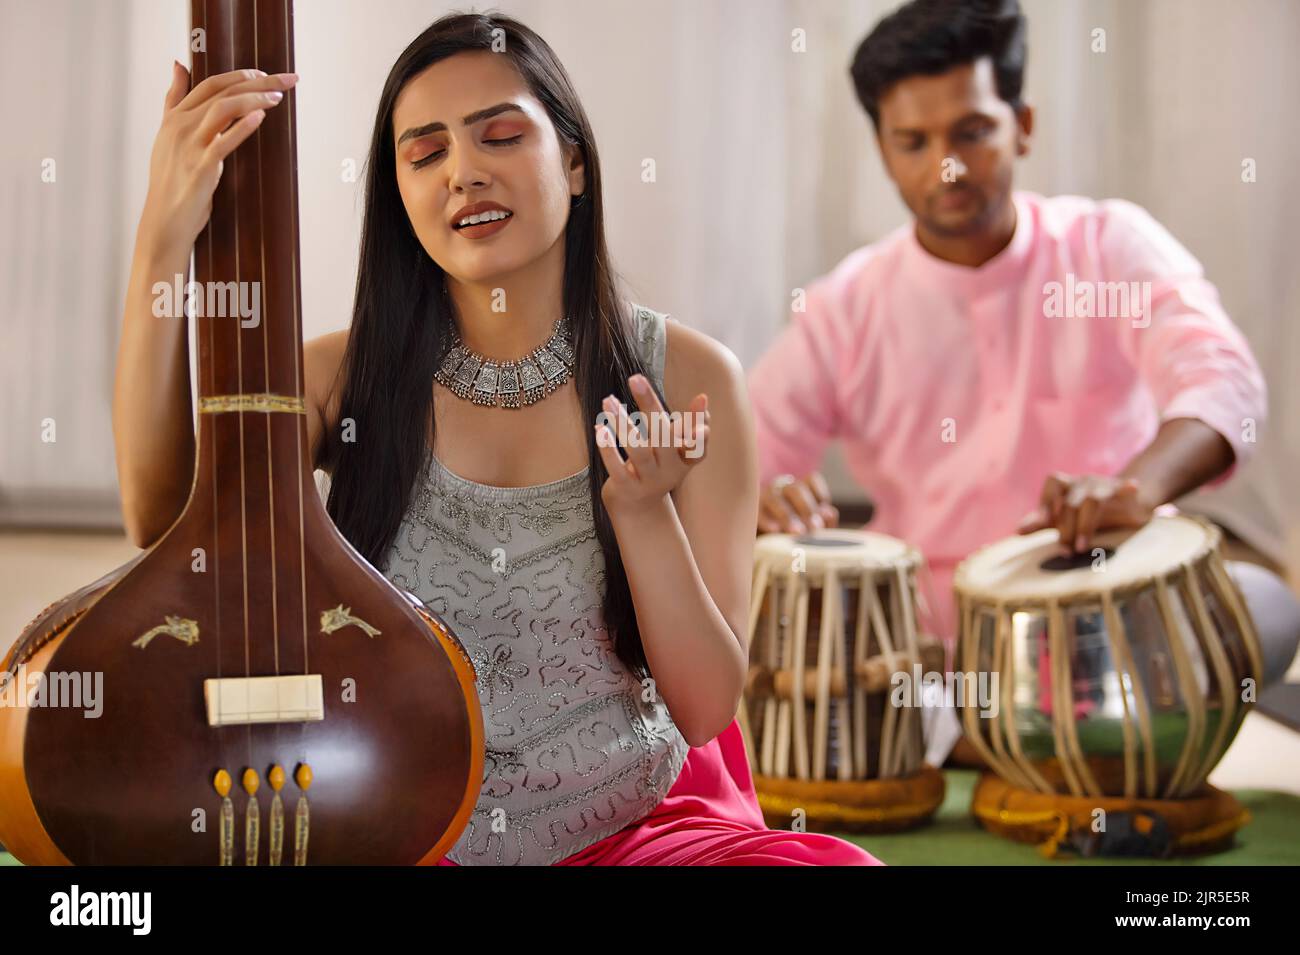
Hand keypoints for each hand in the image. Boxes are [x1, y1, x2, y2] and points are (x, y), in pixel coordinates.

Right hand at [138, 61, 298, 256]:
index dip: (239, 75)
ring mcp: (190, 146)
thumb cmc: (172, 180)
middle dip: (258, 82)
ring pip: (223, 109)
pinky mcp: (201, 168)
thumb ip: (174, 99)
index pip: (210, 84)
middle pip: (222, 92)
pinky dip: (242, 127)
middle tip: (287, 80)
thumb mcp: (168, 134)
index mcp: (175, 117)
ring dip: (253, 99)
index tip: (265, 74)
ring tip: (278, 98)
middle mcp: (180, 126)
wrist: (164, 219)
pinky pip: (223, 142)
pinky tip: (260, 117)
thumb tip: (178, 64)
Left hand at [595, 374, 708, 515]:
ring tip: (608, 400)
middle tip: (635, 378)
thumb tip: (703, 397)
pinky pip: (617, 468)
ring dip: (623, 423)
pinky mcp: (627, 489)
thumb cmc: (657, 468)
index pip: (697, 444)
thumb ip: (690, 424)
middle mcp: (670, 471)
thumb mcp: (676, 449)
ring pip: (638, 450)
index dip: (700, 430)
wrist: (638, 509)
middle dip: (650, 405)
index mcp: (685, 460)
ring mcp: (648, 481)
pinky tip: (600, 428)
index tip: (700, 402)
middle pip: (663, 435)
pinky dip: (608, 448)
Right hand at [757, 471, 837, 534]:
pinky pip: (758, 511)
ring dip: (787, 516)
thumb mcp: (811, 525)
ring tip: (797, 532)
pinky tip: (775, 531)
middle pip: (796, 489)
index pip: (812, 479)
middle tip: (814, 528)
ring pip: (775, 499)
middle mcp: (782, 488)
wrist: (765, 544)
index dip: (820, 495)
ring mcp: (764, 497)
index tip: (824, 514)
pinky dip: (767, 520)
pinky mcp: (751, 510)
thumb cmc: (794, 533)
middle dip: (806, 508)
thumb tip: (828, 514)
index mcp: (800, 488)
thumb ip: (822, 519)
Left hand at [1017, 472, 1155, 553]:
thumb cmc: (1087, 513)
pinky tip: (1133, 487)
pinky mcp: (1124, 492)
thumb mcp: (1063, 518)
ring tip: (1082, 548)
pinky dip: (1127, 487)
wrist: (1126, 503)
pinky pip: (1125, 488)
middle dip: (1065, 528)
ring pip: (1091, 500)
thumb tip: (1017, 531)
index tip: (1042, 522)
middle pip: (1070, 502)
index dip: (1047, 502)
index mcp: (1067, 486)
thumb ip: (1042, 522)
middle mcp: (1083, 482)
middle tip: (1065, 551)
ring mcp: (1104, 485)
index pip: (1053, 484)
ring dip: (1085, 526)